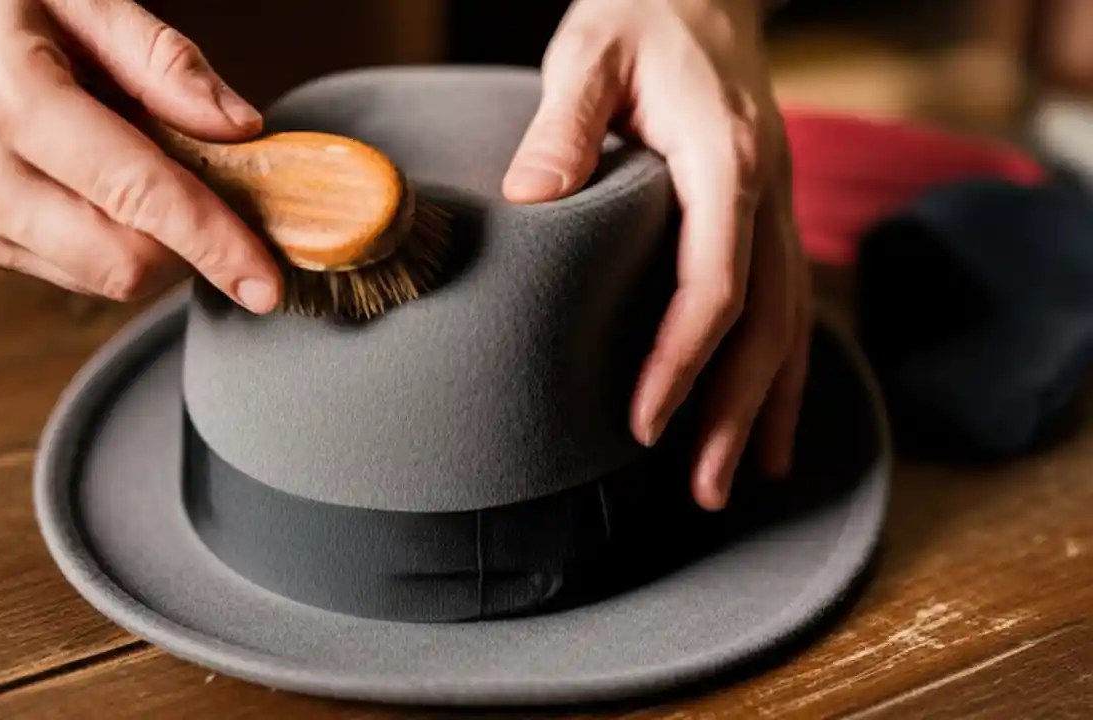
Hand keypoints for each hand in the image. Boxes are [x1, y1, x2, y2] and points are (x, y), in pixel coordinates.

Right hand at [0, 0, 281, 310]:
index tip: (265, 281)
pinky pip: (72, 269)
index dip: (215, 243)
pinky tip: (98, 184)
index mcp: (10, 102)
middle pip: (126, 262)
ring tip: (135, 164)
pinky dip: (111, 241)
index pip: (141, 198)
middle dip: (188, 244)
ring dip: (151, 243)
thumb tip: (238, 128)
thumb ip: (163, 62)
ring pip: (102, 277)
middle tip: (209, 186)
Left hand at [504, 0, 811, 509]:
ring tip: (742, 481)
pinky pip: (785, 302)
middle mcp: (766, 192)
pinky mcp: (765, 214)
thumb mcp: (590, 50)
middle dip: (736, 411)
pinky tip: (764, 416)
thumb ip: (565, 121)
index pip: (715, 282)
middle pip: (765, 323)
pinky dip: (779, 368)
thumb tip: (532, 197)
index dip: (683, 359)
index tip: (644, 420)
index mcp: (725, 161)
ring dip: (765, 405)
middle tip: (705, 490)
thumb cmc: (641, 16)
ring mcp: (775, 205)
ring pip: (787, 322)